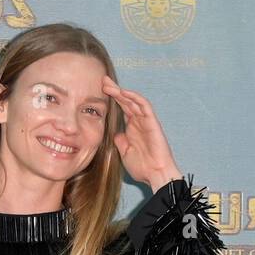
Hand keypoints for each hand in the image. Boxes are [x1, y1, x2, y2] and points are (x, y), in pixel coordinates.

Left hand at [102, 76, 183, 191]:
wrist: (156, 174)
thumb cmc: (143, 167)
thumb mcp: (125, 153)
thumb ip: (120, 141)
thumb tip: (115, 134)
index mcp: (132, 128)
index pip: (121, 108)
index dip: (112, 99)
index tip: (99, 92)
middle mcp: (139, 122)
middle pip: (126, 101)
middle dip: (114, 90)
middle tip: (102, 80)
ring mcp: (146, 121)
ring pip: (133, 101)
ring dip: (121, 91)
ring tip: (108, 84)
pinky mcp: (153, 122)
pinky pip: (144, 106)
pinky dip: (135, 98)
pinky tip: (124, 92)